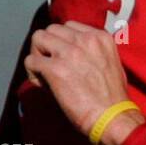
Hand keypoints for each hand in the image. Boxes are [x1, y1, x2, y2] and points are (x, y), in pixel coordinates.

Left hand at [23, 21, 138, 144]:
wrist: (113, 118)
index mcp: (100, 38)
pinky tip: (43, 85)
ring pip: (38, 38)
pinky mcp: (55, 69)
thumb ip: (93, 52)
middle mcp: (85, 40)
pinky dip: (32, 73)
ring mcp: (69, 53)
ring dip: (38, 54)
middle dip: (49, 46)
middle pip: (52, 29)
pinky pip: (31, 61)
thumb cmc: (114, 99)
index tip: (65, 56)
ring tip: (44, 72)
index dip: (63, 41)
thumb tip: (70, 54)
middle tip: (51, 65)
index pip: (70, 26)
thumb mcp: (112, 64)